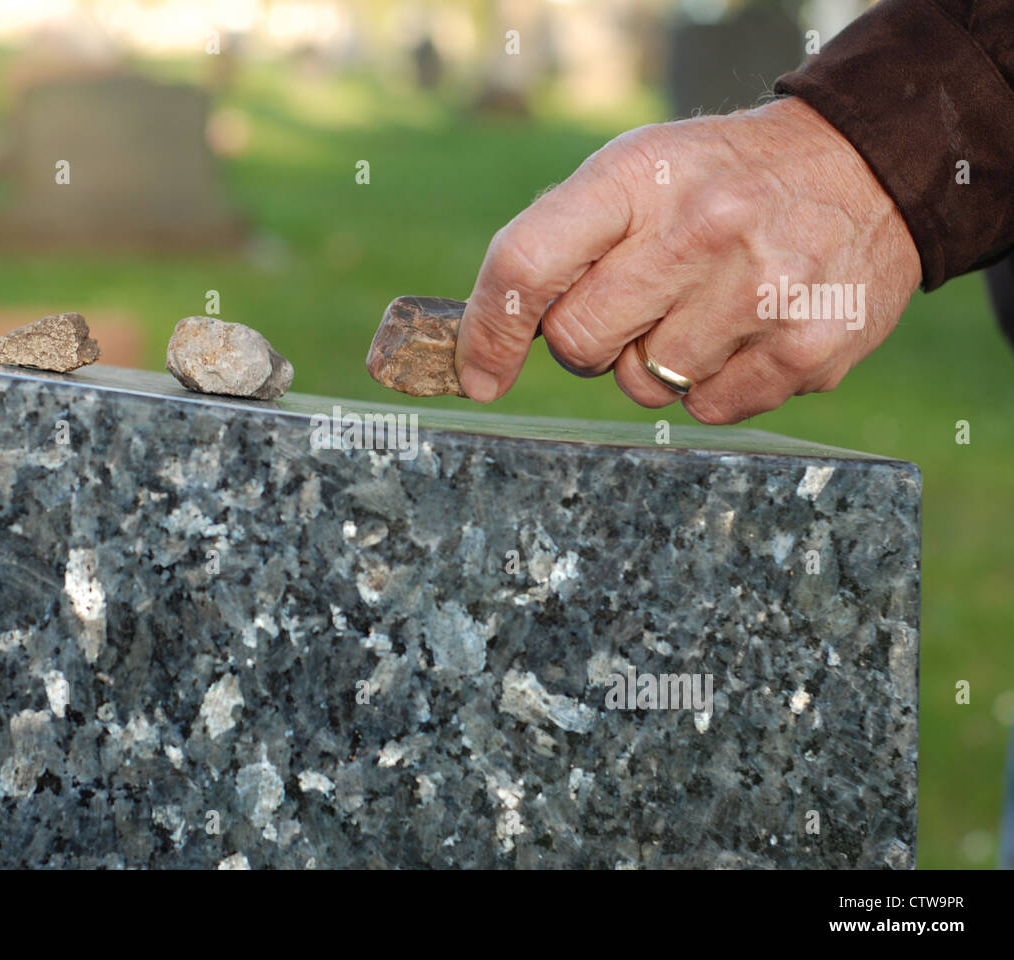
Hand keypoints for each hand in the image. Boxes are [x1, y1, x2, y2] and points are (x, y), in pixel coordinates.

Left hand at [454, 96, 921, 422]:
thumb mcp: (635, 172)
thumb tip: (482, 351)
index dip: (488, 331)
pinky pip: (707, 412)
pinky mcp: (806, 348)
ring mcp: (761, 292)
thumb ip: (557, 244)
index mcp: (638, 176)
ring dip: (656, 363)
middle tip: (637, 302)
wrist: (863, 167)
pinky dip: (712, 385)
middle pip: (578, 343)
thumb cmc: (718, 181)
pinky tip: (745, 330)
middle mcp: (701, 229)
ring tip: (704, 306)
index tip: (479, 374)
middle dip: (590, 339)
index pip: (526, 264)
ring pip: (644, 386)